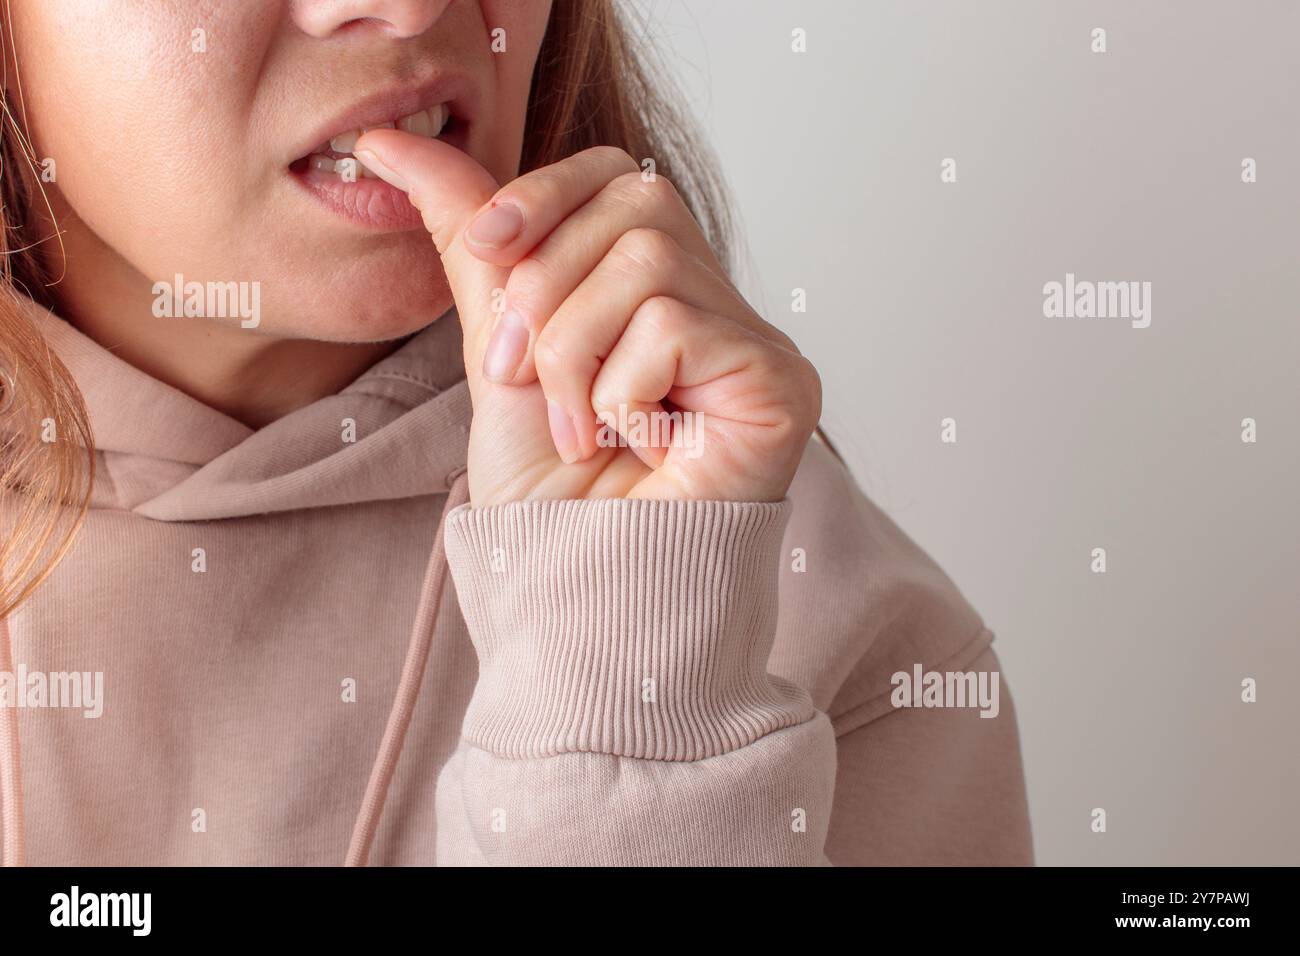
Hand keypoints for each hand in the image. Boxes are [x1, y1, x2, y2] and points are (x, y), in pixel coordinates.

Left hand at [353, 133, 820, 507]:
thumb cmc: (552, 495)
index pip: (618, 176)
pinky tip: (637, 445)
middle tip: (523, 380)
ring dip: (574, 353)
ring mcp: (754, 342)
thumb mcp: (498, 348)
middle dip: (545, 291)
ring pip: (646, 262)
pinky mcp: (779, 382)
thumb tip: (397, 143)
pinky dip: (621, 390)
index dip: (545, 193)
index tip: (485, 246)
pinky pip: (673, 324)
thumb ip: (475, 247)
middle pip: (633, 204)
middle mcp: (717, 305)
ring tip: (582, 430)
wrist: (583, 595)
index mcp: (656, 292)